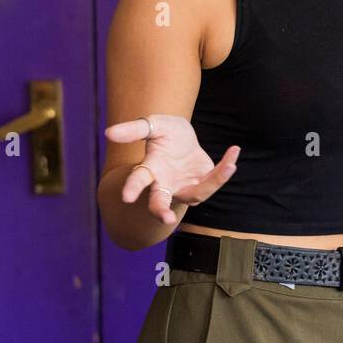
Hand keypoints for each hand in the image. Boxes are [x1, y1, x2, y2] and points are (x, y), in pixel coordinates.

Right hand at [104, 113, 240, 225]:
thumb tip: (108, 133)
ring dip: (209, 187)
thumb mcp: (153, 125)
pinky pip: (214, 181)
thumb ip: (134, 129)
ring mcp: (184, 187)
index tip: (127, 197)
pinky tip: (234, 151)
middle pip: (159, 201)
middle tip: (164, 218)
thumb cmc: (165, 134)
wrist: (185, 138)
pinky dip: (225, 168)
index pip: (138, 180)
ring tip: (229, 167)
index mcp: (149, 169)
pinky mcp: (202, 184)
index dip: (132, 188)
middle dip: (160, 210)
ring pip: (194, 196)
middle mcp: (165, 183)